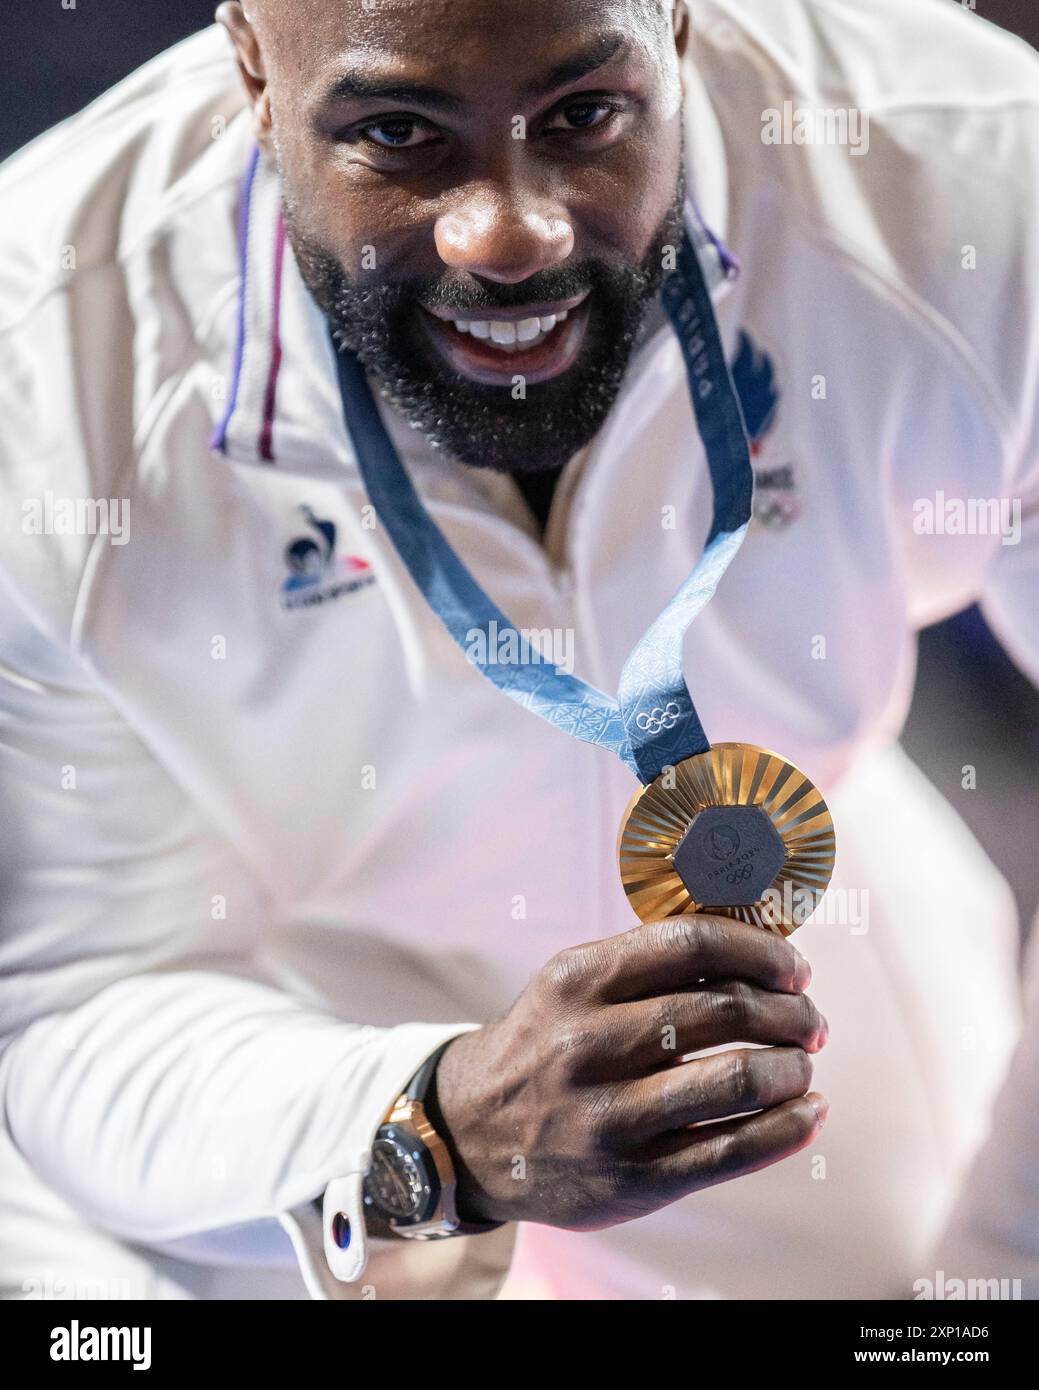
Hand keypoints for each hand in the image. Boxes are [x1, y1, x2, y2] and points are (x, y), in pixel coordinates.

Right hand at [434, 914, 827, 1230]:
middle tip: (811, 1020)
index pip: (692, 944)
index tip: (795, 968)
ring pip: (738, 1079)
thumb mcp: (569, 986)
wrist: (469, 1134)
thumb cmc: (545, 1045)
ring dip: (793, 1067)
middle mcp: (589, 1044)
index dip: (761, 950)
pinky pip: (732, 1150)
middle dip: (791, 1011)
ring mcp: (610, 1116)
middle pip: (725, 1009)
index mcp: (577, 980)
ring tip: (803, 1064)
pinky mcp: (631, 1178)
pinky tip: (807, 1112)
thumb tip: (754, 943)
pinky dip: (787, 1128)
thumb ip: (645, 963)